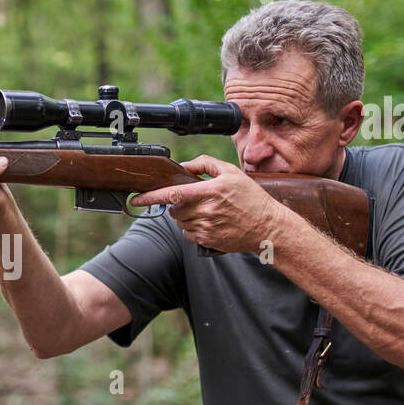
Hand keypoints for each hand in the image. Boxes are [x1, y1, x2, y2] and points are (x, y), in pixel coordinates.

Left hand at [129, 155, 286, 252]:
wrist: (267, 226)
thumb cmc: (251, 198)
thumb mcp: (231, 173)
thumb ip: (205, 165)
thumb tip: (183, 166)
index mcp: (210, 191)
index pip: (173, 194)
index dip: (151, 197)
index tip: (136, 199)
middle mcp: (206, 210)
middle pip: (174, 208)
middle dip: (176, 203)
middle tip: (194, 199)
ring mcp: (206, 227)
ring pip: (179, 220)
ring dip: (185, 214)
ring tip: (205, 210)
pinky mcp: (207, 240)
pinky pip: (187, 233)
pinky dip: (191, 227)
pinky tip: (208, 221)